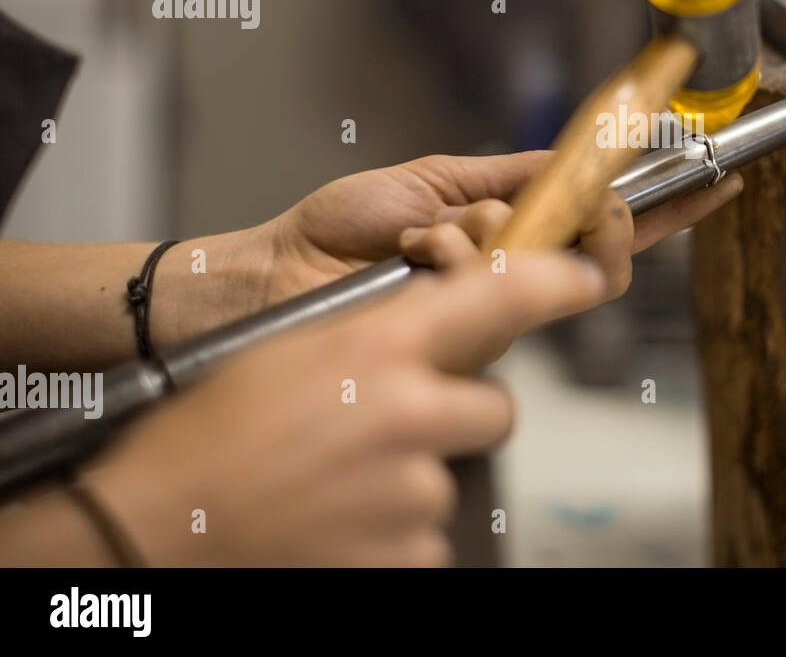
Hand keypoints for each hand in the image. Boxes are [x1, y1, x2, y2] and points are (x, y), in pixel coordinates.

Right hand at [81, 252, 604, 566]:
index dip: (555, 280)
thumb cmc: (209, 435)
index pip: (500, 297)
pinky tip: (338, 525)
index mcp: (380, 349)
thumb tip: (429, 336)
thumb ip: (376, 339)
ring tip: (335, 486)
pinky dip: (394, 535)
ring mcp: (414, 491)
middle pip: (494, 409)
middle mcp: (411, 415)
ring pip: (452, 476)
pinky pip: (430, 539)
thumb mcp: (294, 353)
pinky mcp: (410, 557)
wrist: (153, 527)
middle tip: (390, 431)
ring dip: (411, 480)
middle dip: (456, 417)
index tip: (587, 273)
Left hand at [160, 152, 741, 335]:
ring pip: (555, 272)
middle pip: (606, 260)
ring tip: (437, 228)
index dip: (668, 207)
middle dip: (600, 219)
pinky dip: (455, 248)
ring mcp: (494, 312)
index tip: (717, 176)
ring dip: (498, 232)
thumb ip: (510, 177)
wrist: (276, 270)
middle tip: (576, 201)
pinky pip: (499, 285)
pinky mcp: (464, 334)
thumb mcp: (436, 180)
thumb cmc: (342, 228)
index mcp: (516, 232)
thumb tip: (576, 162)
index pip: (610, 225)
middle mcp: (517, 277)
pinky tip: (413, 249)